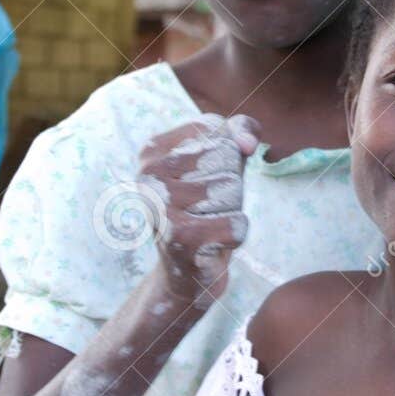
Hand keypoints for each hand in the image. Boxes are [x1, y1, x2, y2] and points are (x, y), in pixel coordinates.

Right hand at [137, 114, 259, 308]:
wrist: (186, 268)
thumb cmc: (207, 204)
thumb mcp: (224, 158)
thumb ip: (240, 129)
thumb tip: (246, 144)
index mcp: (151, 151)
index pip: (214, 128)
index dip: (228, 151)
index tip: (207, 174)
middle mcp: (148, 176)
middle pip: (226, 158)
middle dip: (230, 184)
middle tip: (207, 206)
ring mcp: (160, 207)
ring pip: (232, 190)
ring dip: (231, 209)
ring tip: (207, 222)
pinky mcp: (180, 238)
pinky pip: (237, 224)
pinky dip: (235, 234)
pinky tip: (211, 242)